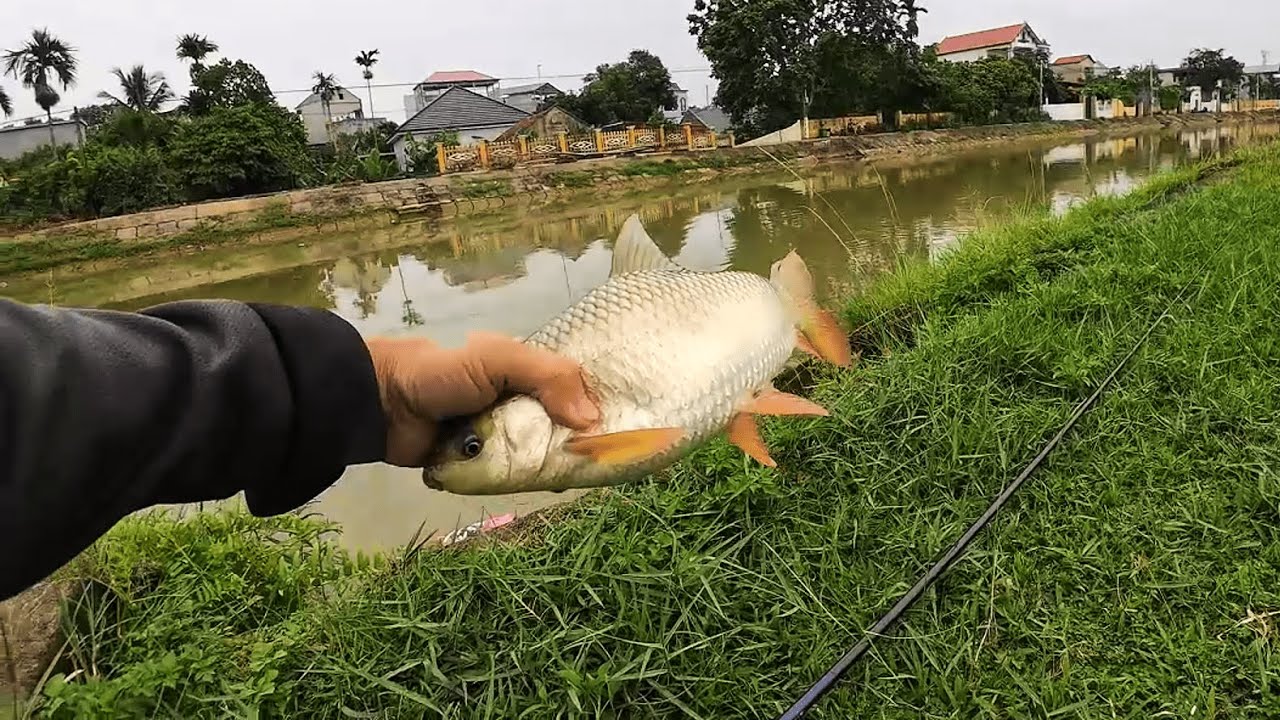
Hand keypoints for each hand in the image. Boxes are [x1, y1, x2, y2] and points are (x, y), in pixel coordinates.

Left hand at [365, 333, 598, 466]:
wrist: (381, 405)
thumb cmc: (442, 372)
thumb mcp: (498, 360)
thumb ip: (548, 377)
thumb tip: (593, 420)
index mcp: (525, 374)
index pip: (572, 391)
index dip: (598, 406)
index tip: (627, 427)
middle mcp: (518, 405)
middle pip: (561, 428)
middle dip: (580, 443)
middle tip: (606, 461)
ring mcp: (500, 438)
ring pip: (540, 456)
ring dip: (554, 465)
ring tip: (581, 477)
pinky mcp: (481, 467)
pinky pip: (513, 479)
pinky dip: (526, 483)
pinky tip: (551, 487)